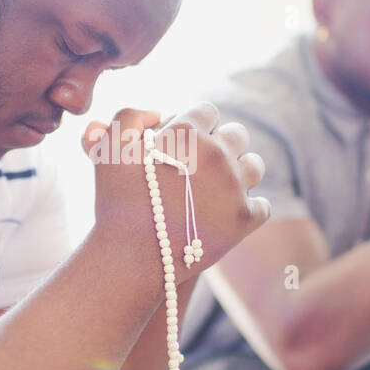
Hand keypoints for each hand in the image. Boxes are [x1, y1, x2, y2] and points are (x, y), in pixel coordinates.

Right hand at [81, 102, 269, 284]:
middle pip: (237, 134)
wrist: (130, 258)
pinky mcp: (244, 219)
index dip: (195, 123)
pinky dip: (249, 208)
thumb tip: (158, 111)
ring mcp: (234, 187)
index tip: (186, 141)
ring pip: (254, 166)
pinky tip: (231, 211)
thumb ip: (128, 117)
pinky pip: (261, 204)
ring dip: (241, 171)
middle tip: (206, 163)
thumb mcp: (108, 150)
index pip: (207, 111)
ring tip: (223, 185)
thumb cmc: (117, 203)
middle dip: (222, 144)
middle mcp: (216, 154)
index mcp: (187, 133)